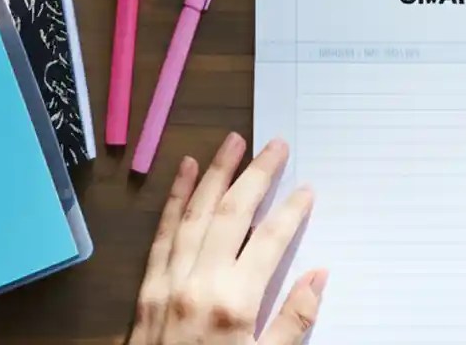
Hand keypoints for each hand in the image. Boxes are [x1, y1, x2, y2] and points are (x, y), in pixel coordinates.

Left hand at [129, 133, 325, 344]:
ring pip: (195, 214)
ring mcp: (168, 282)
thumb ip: (293, 322)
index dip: (291, 211)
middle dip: (256, 176)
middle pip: (232, 214)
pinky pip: (163, 233)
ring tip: (234, 143)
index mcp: (234, 303)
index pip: (270, 241)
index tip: (306, 190)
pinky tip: (185, 171)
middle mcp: (199, 284)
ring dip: (216, 174)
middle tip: (275, 145)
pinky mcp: (146, 288)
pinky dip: (175, 199)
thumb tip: (318, 277)